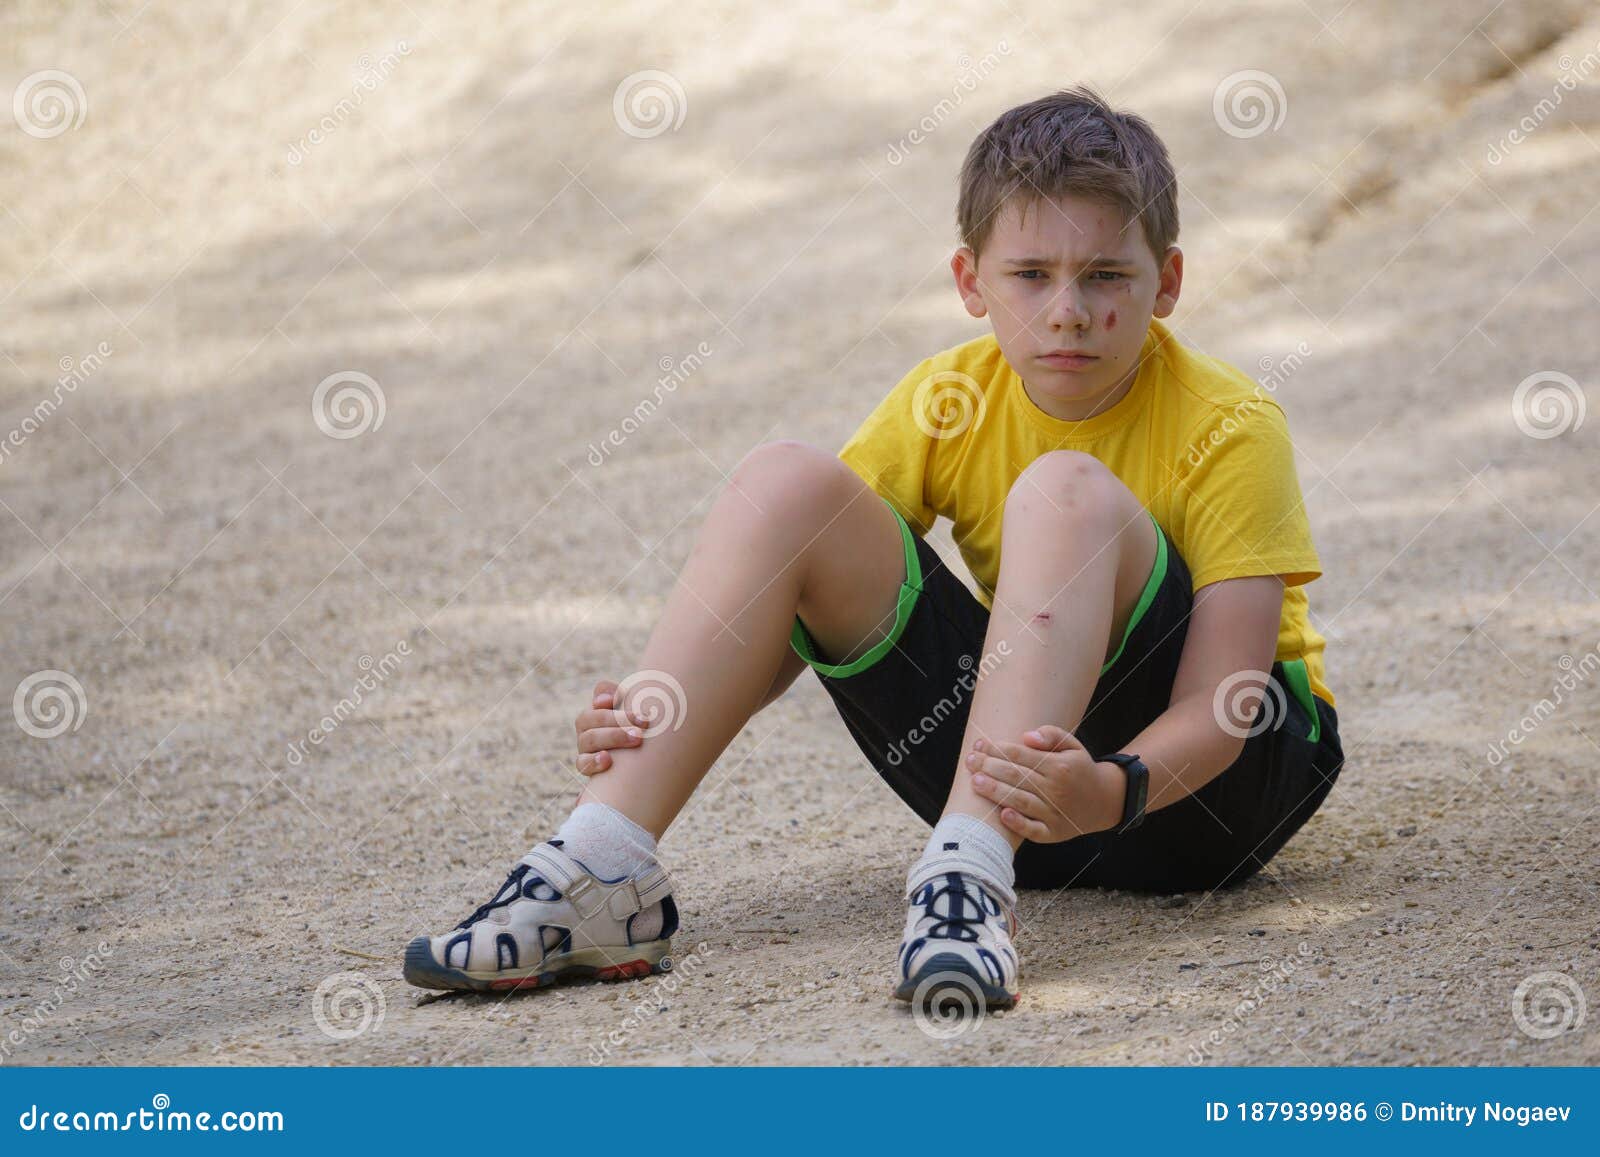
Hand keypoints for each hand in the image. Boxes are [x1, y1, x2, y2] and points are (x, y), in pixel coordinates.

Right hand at [574, 680, 648, 775]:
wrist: (641, 768)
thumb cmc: (641, 736)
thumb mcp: (643, 719)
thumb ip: (638, 702)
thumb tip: (623, 693)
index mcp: (600, 711)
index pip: (598, 699)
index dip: (604, 696)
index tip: (618, 698)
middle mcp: (587, 727)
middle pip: (589, 718)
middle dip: (617, 719)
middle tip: (644, 722)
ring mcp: (585, 747)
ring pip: (588, 739)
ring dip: (613, 737)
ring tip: (637, 739)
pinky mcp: (587, 766)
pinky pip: (583, 764)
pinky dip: (593, 761)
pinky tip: (608, 760)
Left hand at [965, 726, 1124, 842]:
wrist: (1105, 801)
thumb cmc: (1079, 770)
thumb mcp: (1073, 746)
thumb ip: (1052, 735)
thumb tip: (1026, 736)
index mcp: (1059, 766)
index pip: (1021, 754)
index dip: (997, 748)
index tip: (979, 744)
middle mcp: (1057, 789)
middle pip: (1017, 776)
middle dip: (990, 767)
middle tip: (970, 761)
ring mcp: (1055, 813)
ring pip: (1021, 801)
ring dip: (996, 791)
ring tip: (975, 781)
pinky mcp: (1054, 832)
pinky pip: (1034, 830)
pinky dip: (1018, 823)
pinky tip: (1002, 814)